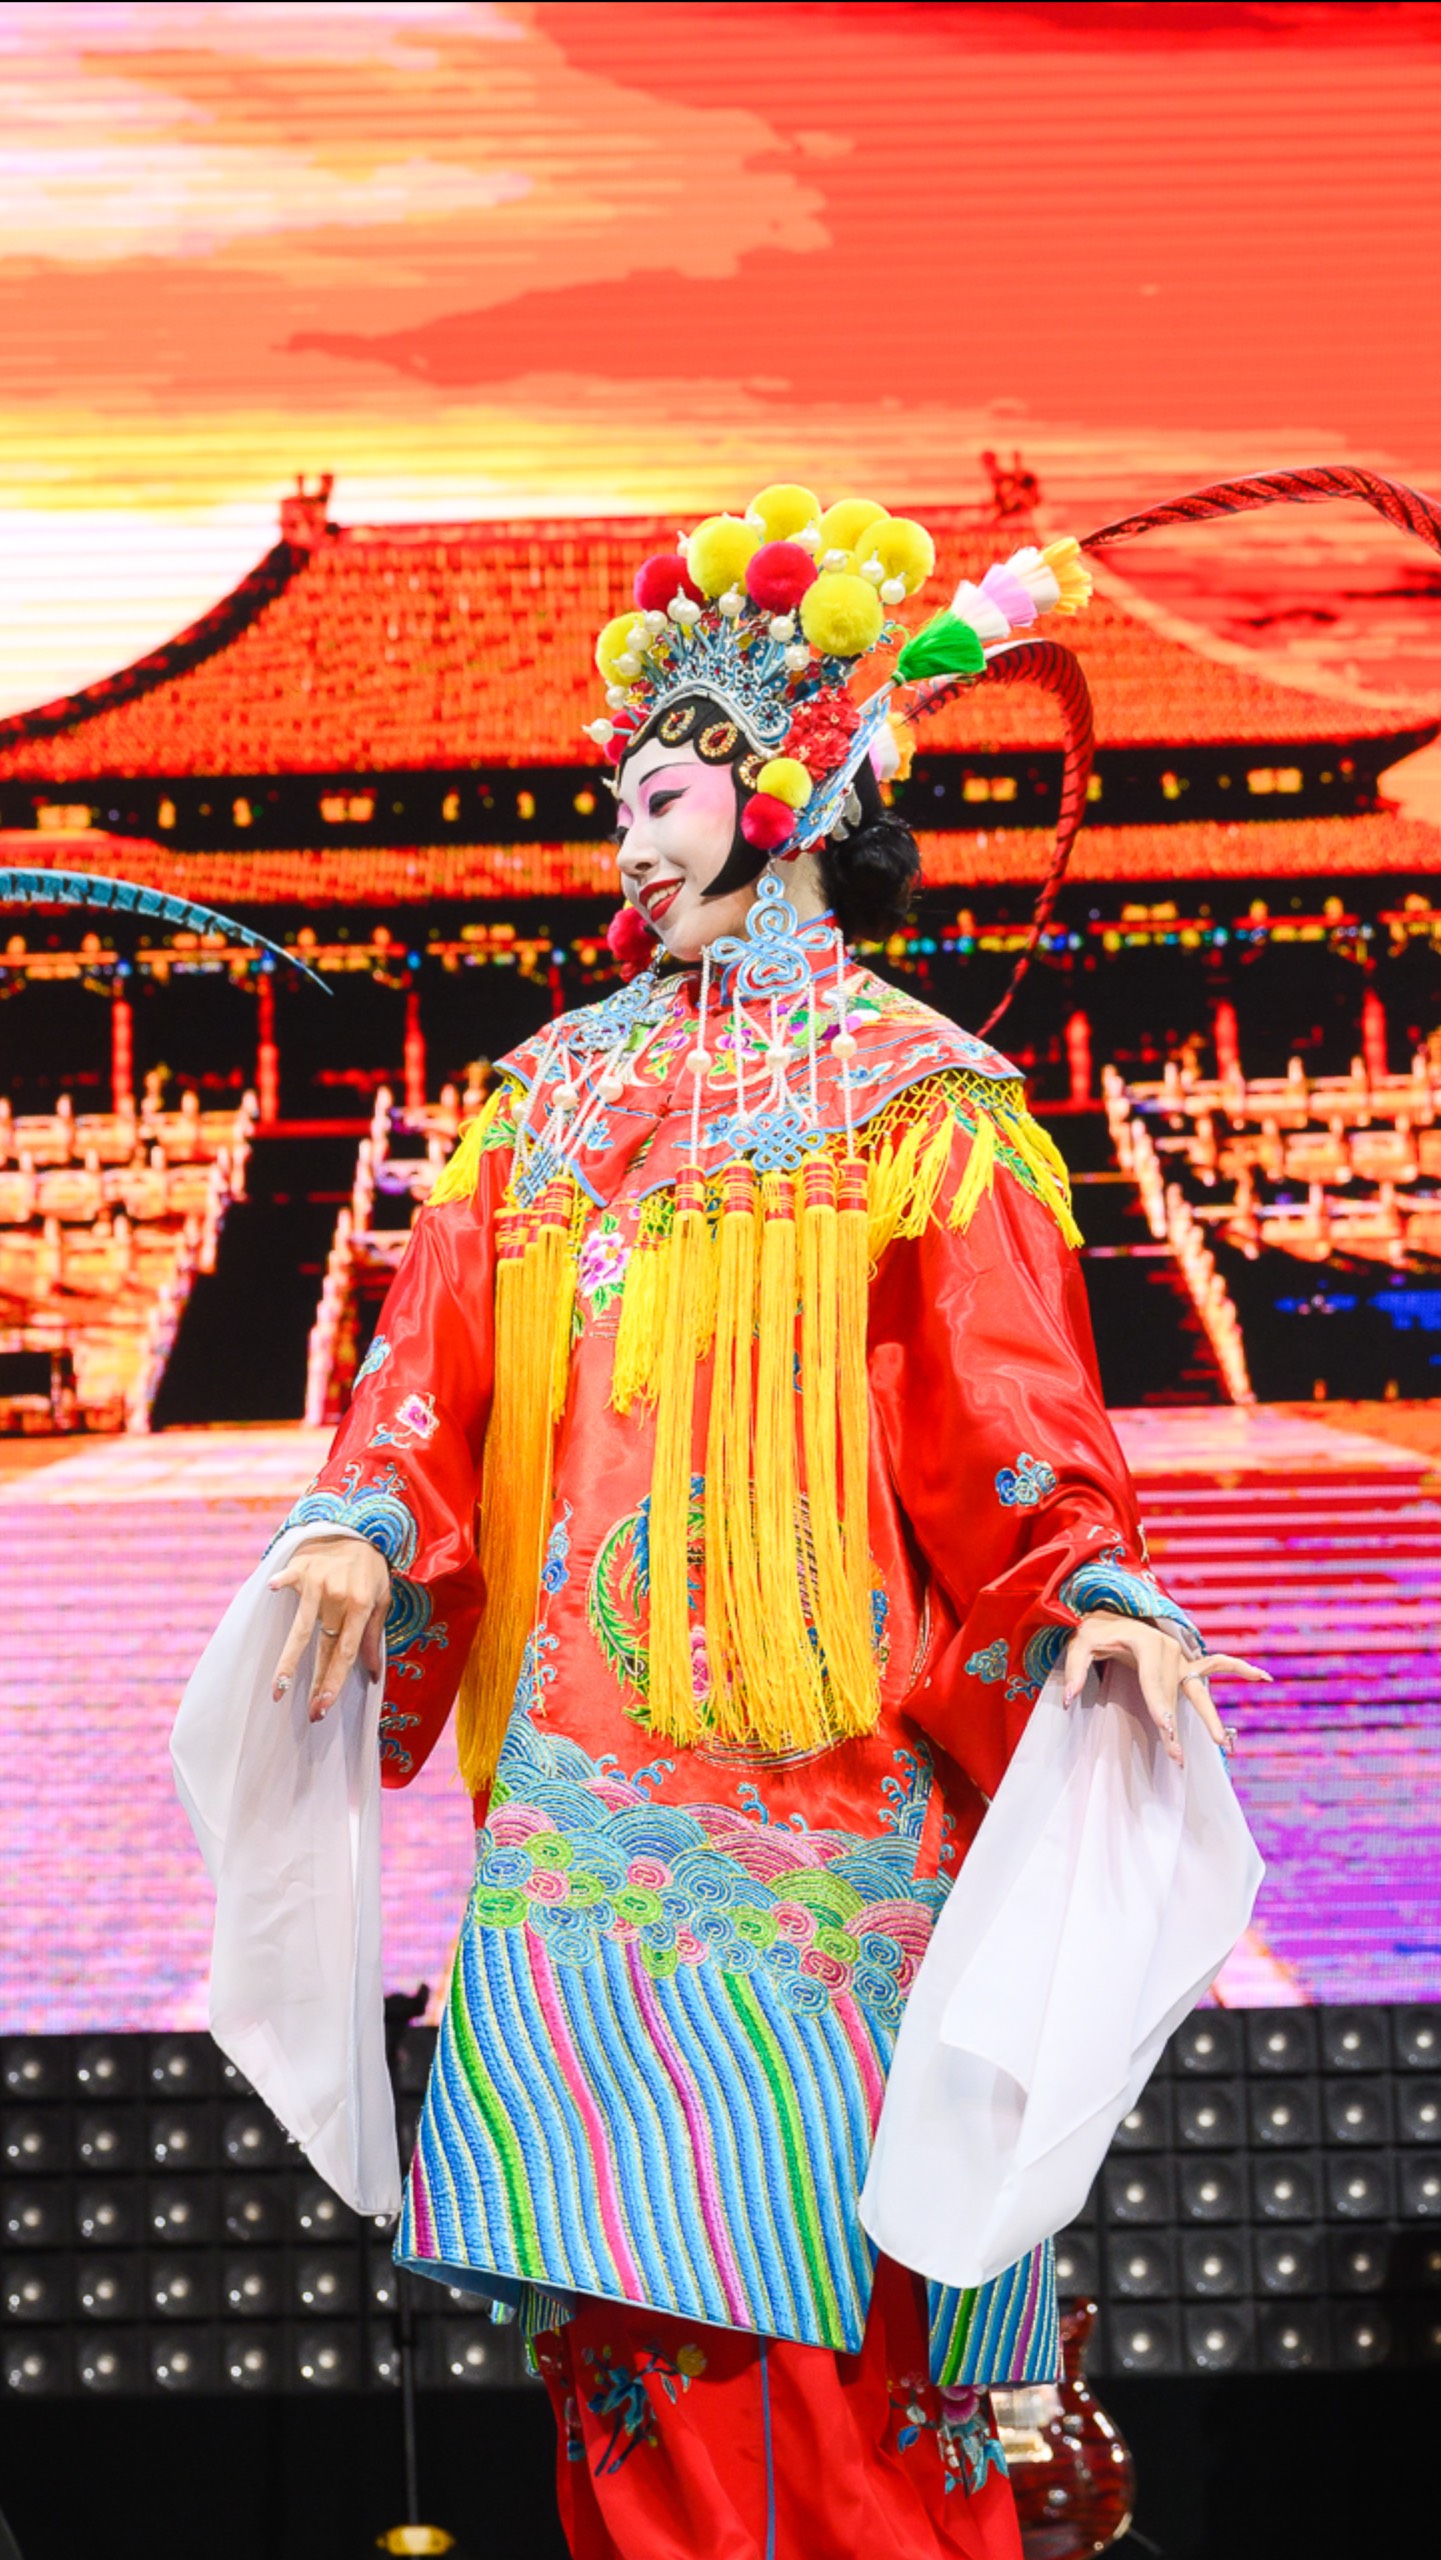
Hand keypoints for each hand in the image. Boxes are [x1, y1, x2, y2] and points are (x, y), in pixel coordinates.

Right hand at [269, 1536, 390, 1719]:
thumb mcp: (382, 1599)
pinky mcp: (302, 1567)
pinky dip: (282, 1582)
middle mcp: (339, 1596)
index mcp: (362, 1606)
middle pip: (324, 1647)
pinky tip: (274, 1589)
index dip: (335, 1681)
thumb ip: (372, 1635)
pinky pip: (289, 1578)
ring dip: (288, 1660)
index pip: (346, 1652)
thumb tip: (371, 1675)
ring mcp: (319, 1581)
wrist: (359, 1527)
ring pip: (301, 1627)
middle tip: (310, 1713)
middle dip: (316, 1682)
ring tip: (277, 1687)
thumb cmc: (370, 1569)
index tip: (324, 1706)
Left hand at [1062, 1609, 1269, 1767]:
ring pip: (1199, 1688)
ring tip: (1221, 1743)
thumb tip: (1068, 1699)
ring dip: (1208, 1716)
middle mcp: (1168, 1648)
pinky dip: (1241, 1669)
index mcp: (1144, 1642)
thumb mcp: (1078, 1641)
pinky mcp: (1186, 1661)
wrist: (1111, 1609)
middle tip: (1177, 1754)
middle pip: (1174, 1693)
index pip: (1152, 1681)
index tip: (1166, 1728)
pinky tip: (1263, 1678)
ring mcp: (1181, 1655)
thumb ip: (1074, 1669)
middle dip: (1176, 1724)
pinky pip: (1218, 1664)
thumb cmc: (1094, 1629)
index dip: (1158, 1705)